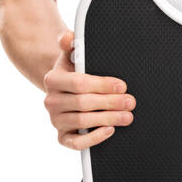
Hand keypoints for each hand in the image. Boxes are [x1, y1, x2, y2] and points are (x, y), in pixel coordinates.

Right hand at [42, 29, 135, 149]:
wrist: (66, 90)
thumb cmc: (74, 71)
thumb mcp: (72, 54)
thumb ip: (70, 42)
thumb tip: (68, 38)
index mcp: (53, 79)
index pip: (79, 83)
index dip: (103, 85)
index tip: (122, 85)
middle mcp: (51, 101)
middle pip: (83, 103)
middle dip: (110, 103)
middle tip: (130, 102)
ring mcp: (56, 120)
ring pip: (82, 122)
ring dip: (108, 119)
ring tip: (127, 116)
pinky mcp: (62, 136)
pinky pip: (75, 143)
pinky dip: (93, 139)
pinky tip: (109, 131)